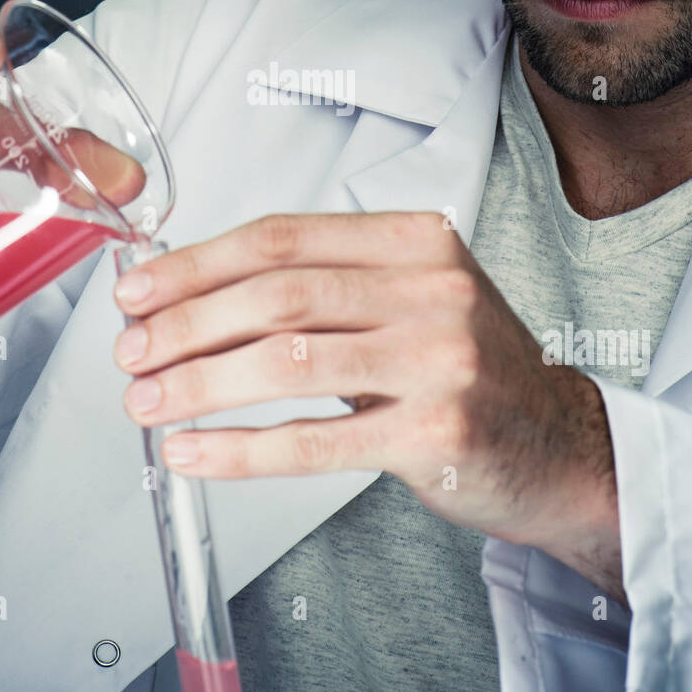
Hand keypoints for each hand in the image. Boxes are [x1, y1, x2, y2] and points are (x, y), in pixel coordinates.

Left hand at [114, 212, 624, 600]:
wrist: (561, 445)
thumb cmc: (467, 368)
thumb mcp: (410, 299)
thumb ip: (325, 286)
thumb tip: (196, 295)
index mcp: (417, 240)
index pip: (283, 238)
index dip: (198, 264)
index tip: (139, 291)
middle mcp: (433, 289)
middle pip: (278, 294)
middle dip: (186, 323)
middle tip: (131, 353)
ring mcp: (440, 360)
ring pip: (287, 362)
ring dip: (200, 383)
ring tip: (147, 403)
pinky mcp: (437, 433)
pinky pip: (314, 440)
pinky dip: (240, 448)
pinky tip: (194, 453)